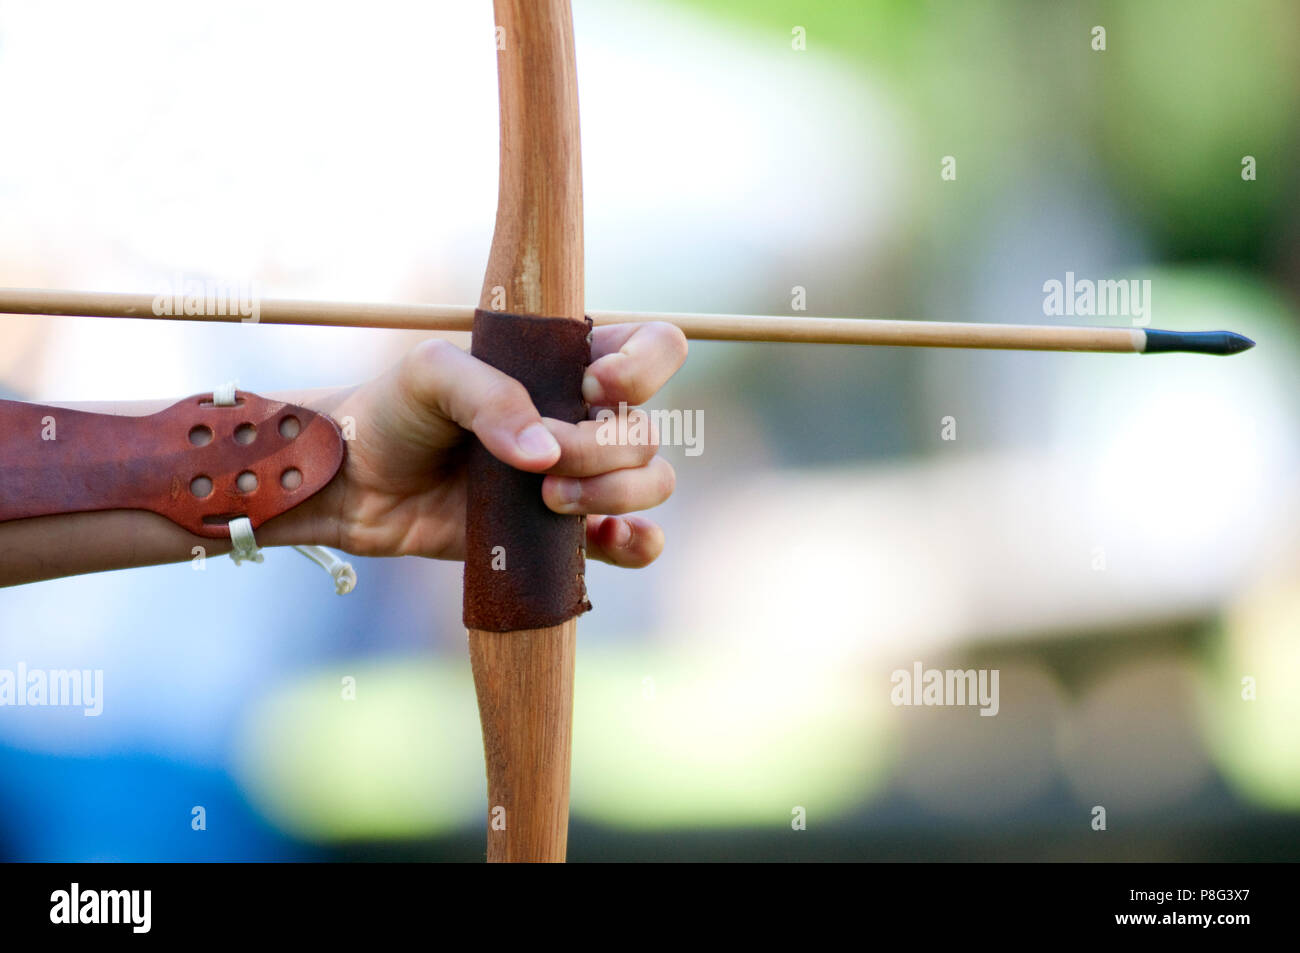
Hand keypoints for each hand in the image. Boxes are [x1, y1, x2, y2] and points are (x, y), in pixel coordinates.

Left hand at [295, 323, 686, 566]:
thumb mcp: (430, 374)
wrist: (358, 484)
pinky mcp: (567, 533)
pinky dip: (638, 542)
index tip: (588, 385)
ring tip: (548, 499)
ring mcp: (581, 476)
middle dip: (598, 448)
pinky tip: (609, 538)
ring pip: (652, 482)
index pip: (653, 347)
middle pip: (646, 430)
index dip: (642, 367)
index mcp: (567, 363)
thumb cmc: (393, 411)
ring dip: (614, 493)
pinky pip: (637, 542)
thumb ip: (489, 396)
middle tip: (538, 459)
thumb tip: (544, 456)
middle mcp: (585, 417)